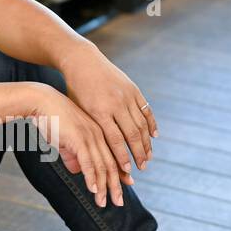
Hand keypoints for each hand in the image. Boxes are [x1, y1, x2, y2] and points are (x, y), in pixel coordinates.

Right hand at [27, 84, 129, 207]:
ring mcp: (90, 136)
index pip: (112, 155)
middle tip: (119, 202)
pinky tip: (93, 190)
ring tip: (103, 202)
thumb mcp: (65, 140)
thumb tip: (76, 170)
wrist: (41, 102)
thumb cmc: (51, 120)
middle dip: (116, 185)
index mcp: (98, 132)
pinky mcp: (79, 139)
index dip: (121, 171)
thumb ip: (72, 155)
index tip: (128, 184)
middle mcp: (98, 134)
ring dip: (103, 187)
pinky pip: (88, 162)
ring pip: (101, 166)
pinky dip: (92, 177)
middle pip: (111, 164)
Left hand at [58, 42, 158, 174]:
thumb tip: (92, 158)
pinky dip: (151, 124)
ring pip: (141, 124)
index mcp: (99, 111)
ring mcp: (127, 95)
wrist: (82, 61)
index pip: (115, 140)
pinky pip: (146, 110)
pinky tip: (154, 136)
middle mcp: (115, 103)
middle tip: (142, 168)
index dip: (123, 156)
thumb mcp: (78, 111)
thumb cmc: (75, 91)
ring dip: (147, 142)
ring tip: (148, 157)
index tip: (128, 170)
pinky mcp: (134, 89)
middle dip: (138, 153)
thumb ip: (89, 131)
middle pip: (132, 134)